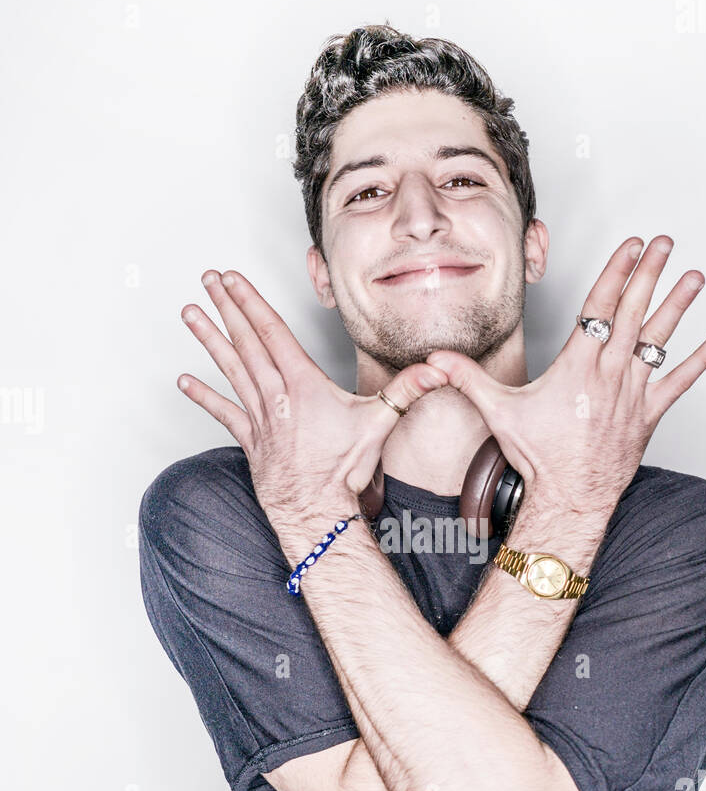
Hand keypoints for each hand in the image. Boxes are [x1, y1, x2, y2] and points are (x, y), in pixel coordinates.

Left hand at [177, 268, 447, 524]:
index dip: (250, 302)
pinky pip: (224, 413)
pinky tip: (184, 381)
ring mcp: (260, 418)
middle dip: (226, 308)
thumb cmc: (343, 470)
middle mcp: (275, 396)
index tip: (232, 279)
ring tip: (190, 314)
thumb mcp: (379, 423)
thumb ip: (406, 391)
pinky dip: (204, 396)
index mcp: (302, 385)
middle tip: (207, 280)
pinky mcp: (252, 441)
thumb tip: (437, 369)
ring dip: (209, 340)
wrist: (315, 511)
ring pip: (230, 369)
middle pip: (246, 342)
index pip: (272, 332)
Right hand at [426, 235, 705, 517]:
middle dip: (650, 274)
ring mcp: (632, 394)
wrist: (569, 497)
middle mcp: (609, 375)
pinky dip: (699, 362)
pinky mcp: (647, 416)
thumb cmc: (539, 457)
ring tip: (694, 278)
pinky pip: (678, 383)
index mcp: (577, 367)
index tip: (633, 245)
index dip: (617, 271)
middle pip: (633, 313)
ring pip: (658, 341)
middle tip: (666, 244)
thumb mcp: (499, 412)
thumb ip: (469, 379)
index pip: (600, 307)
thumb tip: (435, 360)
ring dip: (677, 307)